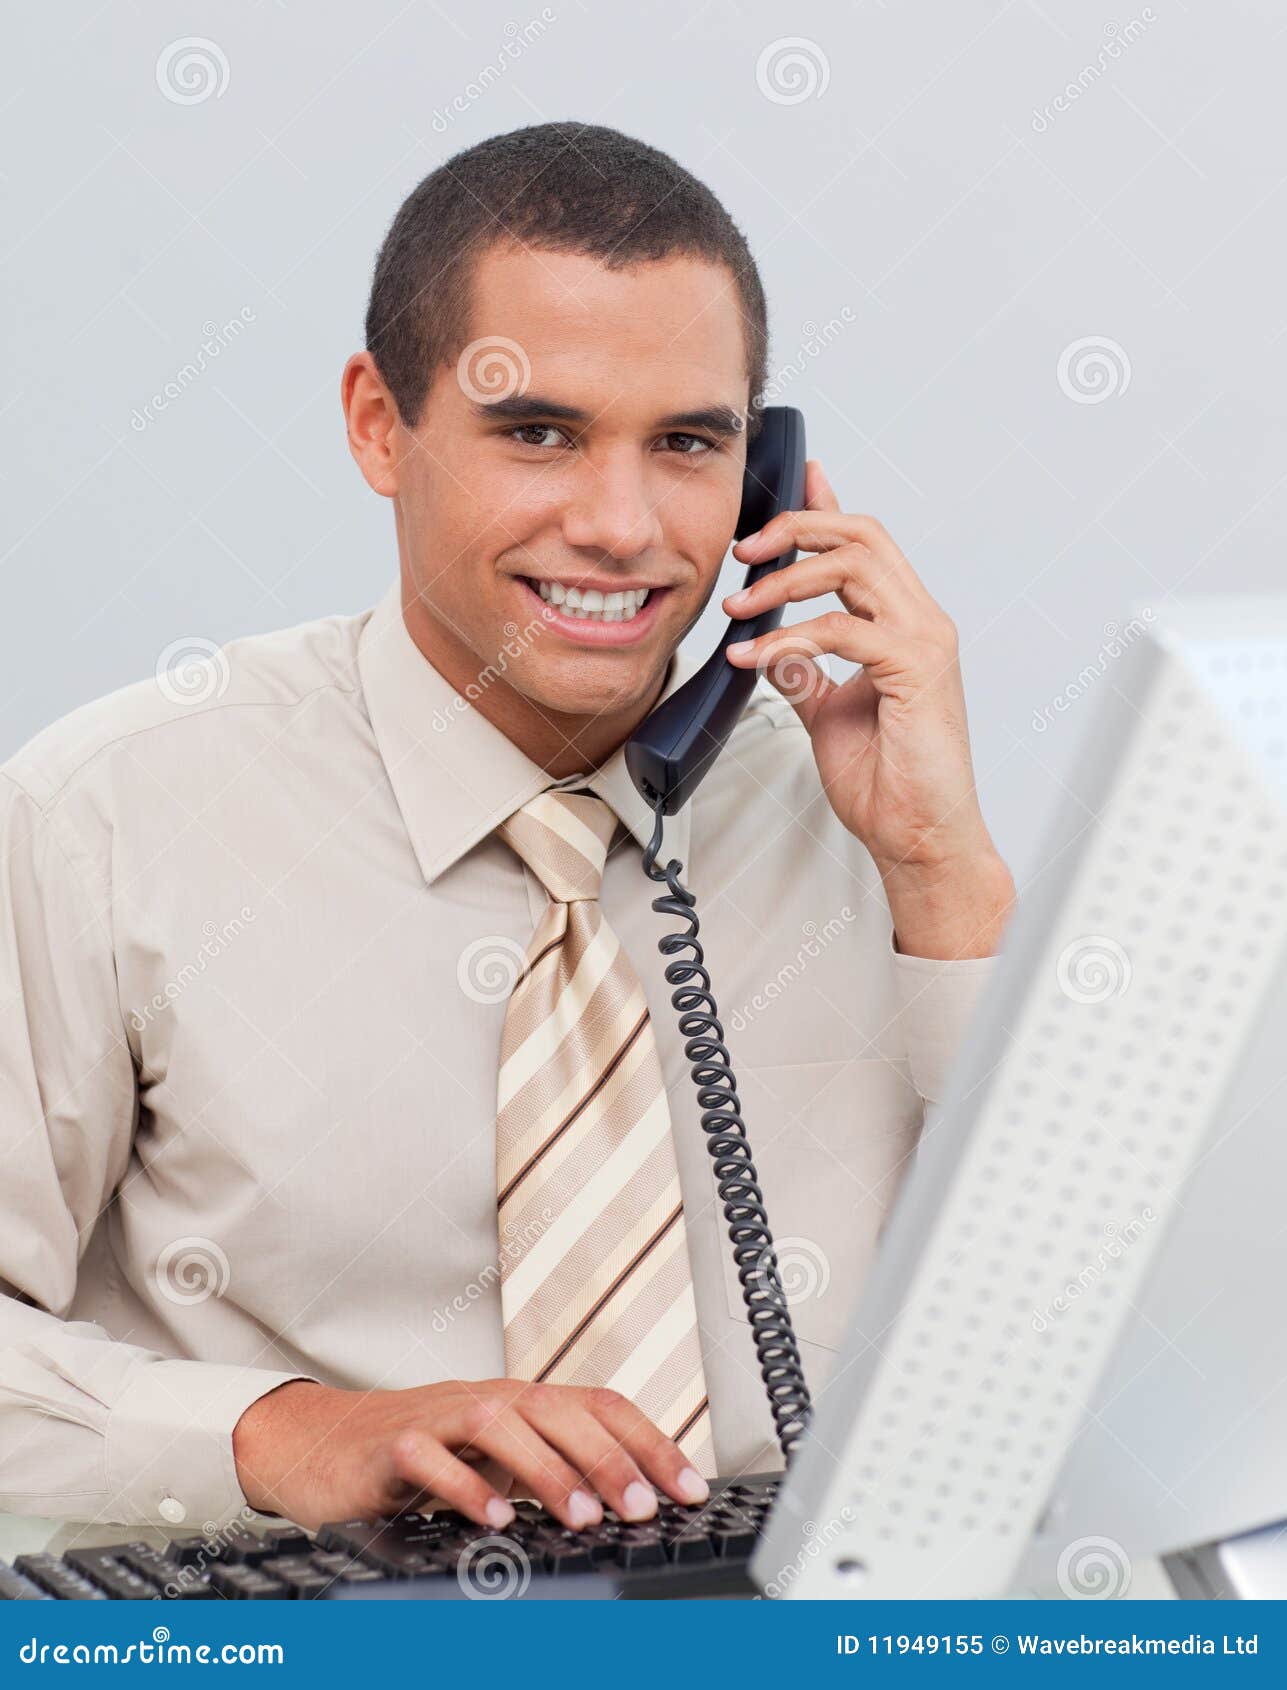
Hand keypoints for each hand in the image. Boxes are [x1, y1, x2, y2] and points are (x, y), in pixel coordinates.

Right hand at [232, 1377, 708, 1532]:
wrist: (320, 1444)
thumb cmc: (417, 1454)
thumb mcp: (493, 1462)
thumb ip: (548, 1475)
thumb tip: (623, 1507)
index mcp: (521, 1402)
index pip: (599, 1406)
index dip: (649, 1442)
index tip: (690, 1489)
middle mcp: (487, 1398)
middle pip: (557, 1408)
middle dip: (608, 1458)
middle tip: (644, 1507)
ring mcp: (438, 1416)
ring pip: (501, 1422)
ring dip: (548, 1469)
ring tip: (584, 1517)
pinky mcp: (391, 1445)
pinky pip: (430, 1456)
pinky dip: (466, 1486)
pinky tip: (496, 1520)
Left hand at [724, 462, 1013, 956]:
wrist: (916, 838)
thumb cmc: (886, 783)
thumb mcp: (827, 713)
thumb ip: (804, 671)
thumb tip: (769, 644)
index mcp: (903, 624)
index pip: (865, 544)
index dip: (827, 504)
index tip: (794, 477)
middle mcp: (921, 621)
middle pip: (861, 534)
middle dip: (796, 529)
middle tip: (743, 554)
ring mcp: (924, 641)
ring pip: (855, 565)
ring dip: (787, 580)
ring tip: (742, 610)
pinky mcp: (917, 669)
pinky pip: (845, 628)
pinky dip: (792, 637)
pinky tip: (759, 658)